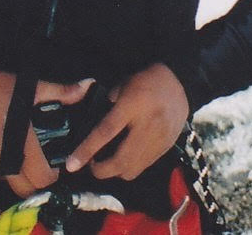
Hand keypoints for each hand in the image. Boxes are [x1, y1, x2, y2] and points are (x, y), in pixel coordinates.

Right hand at [0, 71, 91, 195]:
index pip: (44, 178)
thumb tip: (87, 87)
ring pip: (6, 180)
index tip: (52, 160)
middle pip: (25, 187)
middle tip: (35, 158)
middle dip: (34, 178)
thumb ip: (60, 92)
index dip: (52, 173)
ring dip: (13, 169)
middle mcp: (3, 162)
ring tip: (13, 145)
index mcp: (22, 145)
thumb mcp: (27, 86)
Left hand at [63, 63, 188, 180]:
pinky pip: (144, 167)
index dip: (86, 150)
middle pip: (120, 161)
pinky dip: (130, 167)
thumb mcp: (122, 84)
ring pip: (132, 169)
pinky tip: (124, 157)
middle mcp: (147, 125)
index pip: (105, 132)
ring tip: (106, 162)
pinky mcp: (166, 148)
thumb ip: (107, 104)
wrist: (179, 83)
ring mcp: (159, 139)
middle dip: (100, 170)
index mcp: (132, 105)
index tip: (72, 164)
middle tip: (90, 165)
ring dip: (115, 171)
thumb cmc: (146, 81)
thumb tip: (92, 124)